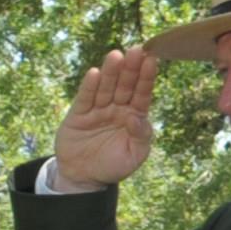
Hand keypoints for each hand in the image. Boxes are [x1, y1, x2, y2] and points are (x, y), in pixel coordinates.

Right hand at [50, 46, 159, 190]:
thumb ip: (141, 136)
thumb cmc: (114, 165)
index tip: (152, 60)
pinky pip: (85, 99)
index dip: (146, 77)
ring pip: (106, 88)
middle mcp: (117, 108)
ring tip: (115, 56)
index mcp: (134, 115)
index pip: (142, 93)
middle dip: (130, 68)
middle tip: (136, 51)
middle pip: (125, 85)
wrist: (85, 178)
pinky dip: (89, 87)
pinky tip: (94, 73)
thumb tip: (137, 118)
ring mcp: (98, 110)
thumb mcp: (134, 155)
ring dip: (111, 72)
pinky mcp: (79, 115)